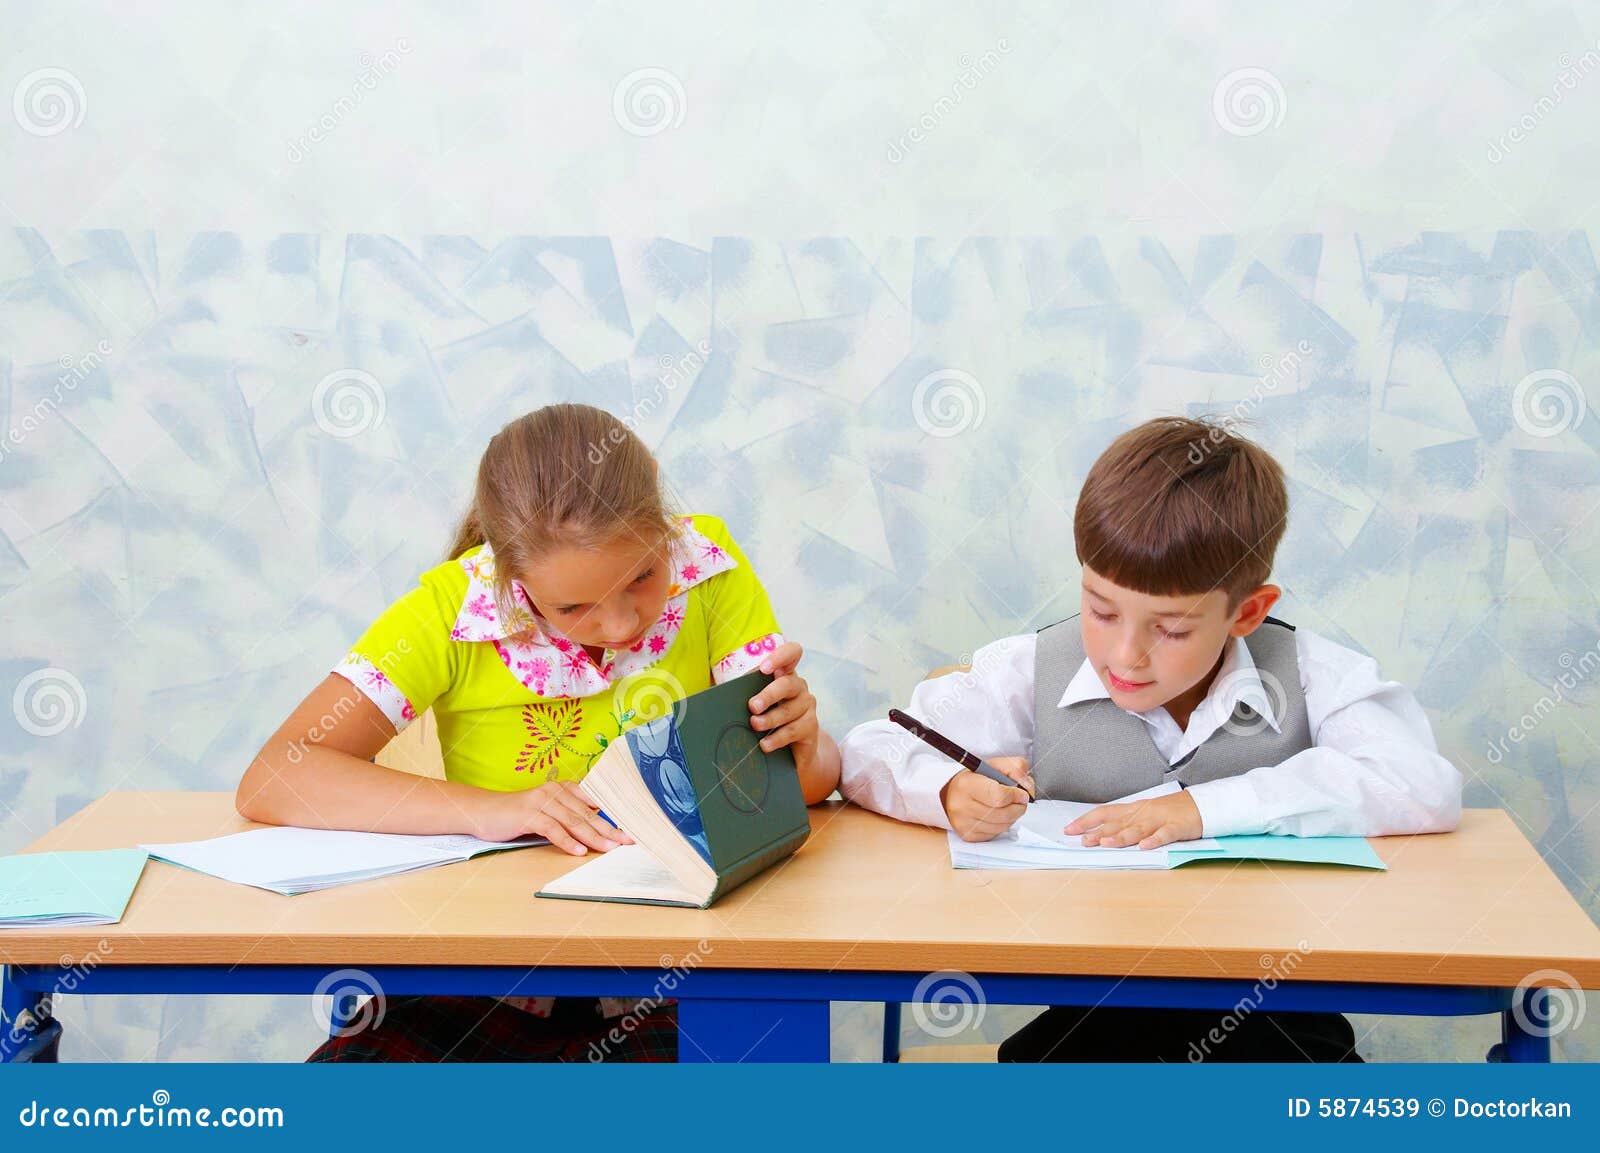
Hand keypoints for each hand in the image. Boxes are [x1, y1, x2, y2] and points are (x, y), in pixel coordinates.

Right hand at [474, 780, 634, 855]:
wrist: (484, 811)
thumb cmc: (519, 814)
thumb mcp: (549, 812)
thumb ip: (570, 817)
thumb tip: (599, 831)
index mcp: (564, 789)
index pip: (595, 801)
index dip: (614, 815)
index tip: (631, 829)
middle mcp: (555, 791)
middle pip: (588, 814)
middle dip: (610, 829)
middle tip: (627, 841)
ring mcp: (542, 801)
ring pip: (573, 821)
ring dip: (593, 837)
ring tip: (609, 848)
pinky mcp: (528, 814)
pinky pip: (552, 828)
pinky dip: (566, 841)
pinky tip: (578, 851)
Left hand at [748, 641, 818, 766]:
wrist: (789, 750)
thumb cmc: (765, 719)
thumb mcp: (754, 702)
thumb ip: (741, 692)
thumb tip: (713, 691)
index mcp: (784, 674)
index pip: (792, 653)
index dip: (780, 656)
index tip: (764, 668)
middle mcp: (799, 686)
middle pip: (787, 684)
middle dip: (768, 695)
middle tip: (752, 706)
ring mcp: (807, 705)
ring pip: (788, 710)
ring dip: (769, 719)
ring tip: (754, 725)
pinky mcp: (811, 726)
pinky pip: (793, 730)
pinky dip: (777, 738)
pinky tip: (765, 744)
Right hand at [940, 756, 1033, 841]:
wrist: (952, 793)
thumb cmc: (975, 779)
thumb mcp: (995, 764)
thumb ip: (1016, 767)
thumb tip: (1027, 785)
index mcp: (967, 784)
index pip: (998, 796)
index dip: (1015, 796)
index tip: (1021, 793)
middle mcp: (961, 806)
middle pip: (1002, 814)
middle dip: (1018, 808)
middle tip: (1020, 801)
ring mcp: (963, 823)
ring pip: (1001, 826)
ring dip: (1011, 817)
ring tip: (1008, 806)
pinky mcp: (967, 835)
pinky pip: (995, 834)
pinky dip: (1001, 826)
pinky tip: (997, 815)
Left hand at [1065, 790, 1202, 848]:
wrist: (1201, 805)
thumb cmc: (1171, 812)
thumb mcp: (1145, 814)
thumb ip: (1125, 824)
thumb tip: (1101, 835)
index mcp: (1133, 810)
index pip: (1104, 813)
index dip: (1086, 821)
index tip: (1069, 829)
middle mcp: (1142, 813)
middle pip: (1118, 824)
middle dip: (1099, 833)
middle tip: (1082, 841)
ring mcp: (1160, 819)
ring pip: (1137, 829)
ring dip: (1121, 837)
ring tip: (1106, 844)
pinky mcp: (1177, 827)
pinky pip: (1164, 834)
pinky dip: (1154, 840)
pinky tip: (1144, 846)